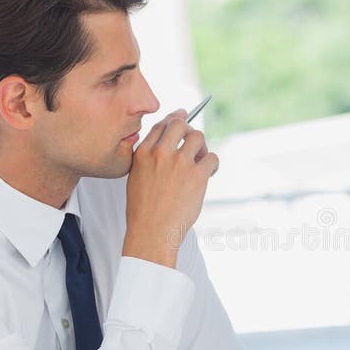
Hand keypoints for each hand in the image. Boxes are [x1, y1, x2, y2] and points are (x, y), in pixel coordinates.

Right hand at [123, 107, 218, 267]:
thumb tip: (166, 147)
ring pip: (198, 137)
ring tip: (201, 161)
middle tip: (195, 142)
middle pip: (180, 124)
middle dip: (189, 129)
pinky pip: (213, 157)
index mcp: (143, 153)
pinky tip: (210, 173)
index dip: (174, 120)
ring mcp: (179, 162)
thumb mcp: (136, 179)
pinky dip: (213, 164)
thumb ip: (148, 160)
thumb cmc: (144, 211)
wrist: (151, 232)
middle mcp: (160, 153)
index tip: (182, 117)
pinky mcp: (197, 174)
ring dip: (203, 147)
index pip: (161, 125)